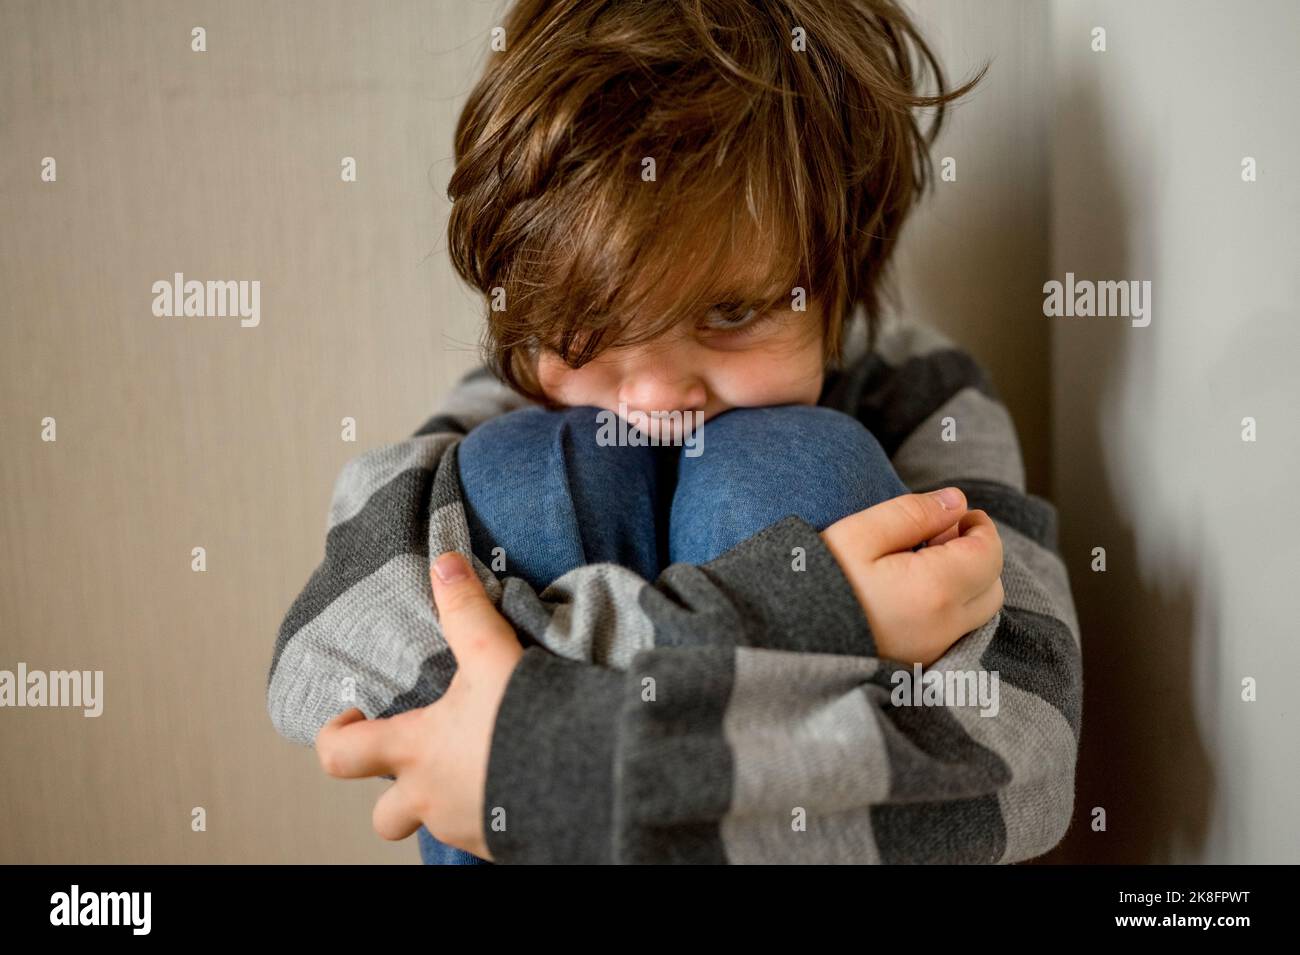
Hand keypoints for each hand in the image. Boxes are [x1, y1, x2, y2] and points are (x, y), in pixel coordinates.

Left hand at [314, 551, 524, 859]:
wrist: (590, 780)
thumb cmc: (529, 723)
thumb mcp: (493, 658)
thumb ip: (466, 611)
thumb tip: (443, 562)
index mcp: (417, 753)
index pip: (338, 756)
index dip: (335, 735)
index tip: (355, 716)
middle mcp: (432, 800)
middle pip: (384, 818)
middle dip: (394, 793)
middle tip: (424, 757)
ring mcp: (467, 829)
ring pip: (439, 822)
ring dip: (449, 798)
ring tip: (484, 762)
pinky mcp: (502, 845)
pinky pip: (483, 832)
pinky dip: (492, 809)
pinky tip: (520, 782)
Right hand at [820, 487, 1003, 665]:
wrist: (785, 637)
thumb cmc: (819, 581)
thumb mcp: (860, 534)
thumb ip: (914, 513)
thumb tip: (956, 502)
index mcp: (935, 589)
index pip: (989, 554)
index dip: (980, 526)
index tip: (958, 513)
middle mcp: (944, 627)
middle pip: (992, 587)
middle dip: (978, 555)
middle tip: (941, 534)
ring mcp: (933, 651)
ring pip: (977, 614)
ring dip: (966, 583)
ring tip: (924, 563)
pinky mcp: (918, 664)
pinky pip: (955, 634)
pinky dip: (949, 609)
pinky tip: (913, 593)